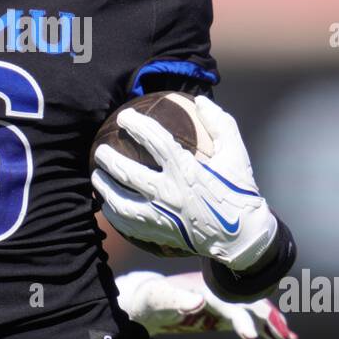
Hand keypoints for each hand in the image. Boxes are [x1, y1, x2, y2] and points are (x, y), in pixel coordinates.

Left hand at [92, 95, 277, 270]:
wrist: (242, 238)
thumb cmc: (239, 192)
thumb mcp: (236, 154)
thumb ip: (220, 124)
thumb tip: (200, 100)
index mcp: (187, 172)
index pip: (155, 141)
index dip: (137, 125)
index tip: (125, 117)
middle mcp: (170, 194)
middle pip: (127, 173)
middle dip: (109, 158)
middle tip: (100, 149)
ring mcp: (161, 217)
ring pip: (120, 201)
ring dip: (104, 186)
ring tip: (97, 175)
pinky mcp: (158, 233)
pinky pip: (126, 224)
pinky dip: (112, 212)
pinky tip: (106, 204)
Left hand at [115, 270, 297, 338]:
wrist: (152, 298)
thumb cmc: (154, 297)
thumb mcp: (160, 298)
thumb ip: (177, 299)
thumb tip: (197, 302)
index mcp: (209, 285)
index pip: (231, 302)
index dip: (242, 318)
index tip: (251, 337)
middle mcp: (223, 290)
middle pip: (253, 303)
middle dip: (270, 320)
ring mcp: (228, 300)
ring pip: (258, 311)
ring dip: (275, 326)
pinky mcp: (229, 311)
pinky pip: (253, 320)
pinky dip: (268, 330)